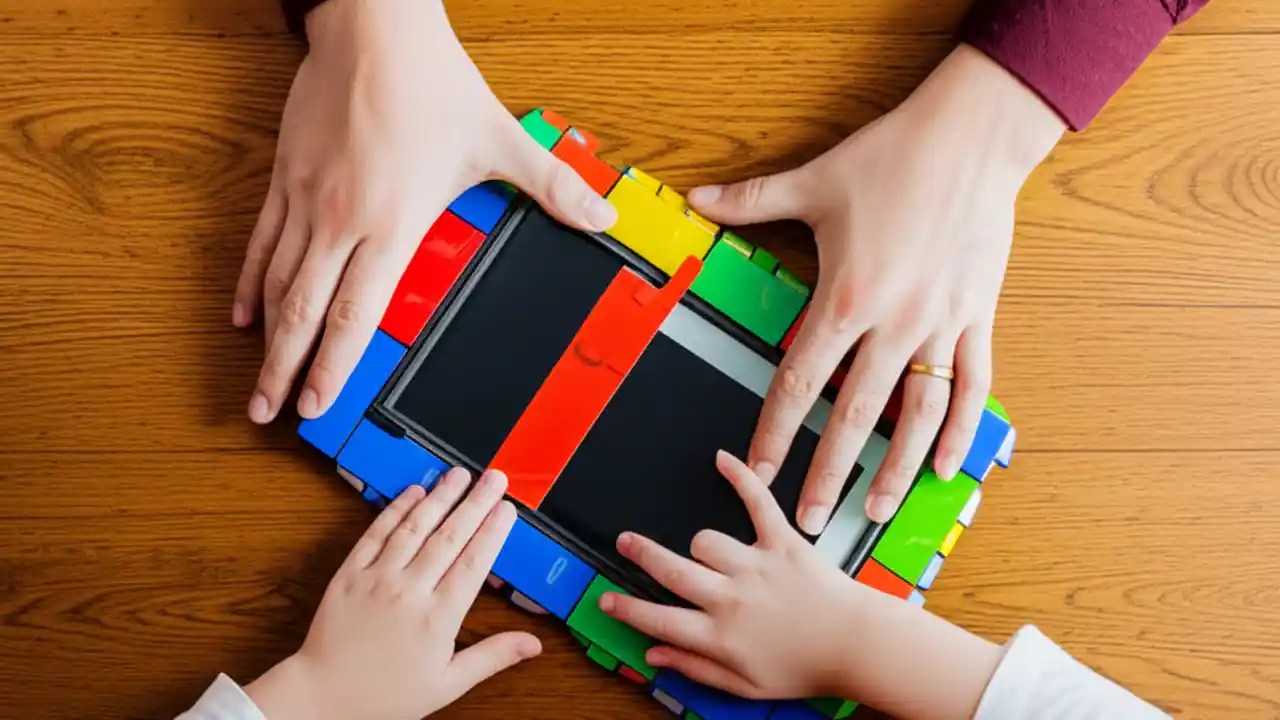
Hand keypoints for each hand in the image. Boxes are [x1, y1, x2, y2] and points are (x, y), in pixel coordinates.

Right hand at [233, 0, 615, 424]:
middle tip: (269, 413)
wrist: (373, 27)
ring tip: (254, 383)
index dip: (333, 366)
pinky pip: (260, 241)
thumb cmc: (431, 83)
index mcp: (393, 222)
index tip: (318, 405)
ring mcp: (307, 200)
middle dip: (285, 370)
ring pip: (277, 284)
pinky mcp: (286, 176)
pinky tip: (243, 313)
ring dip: (264, 340)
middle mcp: (341, 220)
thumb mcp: (500, 138)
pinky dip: (250, 282)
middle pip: (304, 311)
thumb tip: (601, 218)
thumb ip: (551, 186)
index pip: (355, 314)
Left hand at [245, 469, 539, 719]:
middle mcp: (409, 591)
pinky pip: (375, 534)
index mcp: (438, 618)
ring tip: (459, 475)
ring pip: (414, 528)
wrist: (324, 697)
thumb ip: (491, 657)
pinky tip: (413, 492)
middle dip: (475, 503)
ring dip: (439, 497)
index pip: (474, 563)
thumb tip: (533, 645)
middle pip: (450, 537)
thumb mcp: (447, 684)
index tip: (507, 509)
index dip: (493, 532)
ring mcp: (377, 579)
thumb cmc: (385, 696)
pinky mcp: (350, 574)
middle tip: (494, 478)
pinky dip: (395, 510)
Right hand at [600, 451, 1001, 718]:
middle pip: (671, 570)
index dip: (627, 608)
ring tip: (704, 551)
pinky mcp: (784, 542)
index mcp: (720, 636)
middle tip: (626, 542)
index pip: (659, 619)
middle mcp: (732, 598)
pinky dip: (741, 476)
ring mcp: (757, 566)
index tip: (607, 598)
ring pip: (706, 541)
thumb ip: (696, 669)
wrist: (858, 647)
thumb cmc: (808, 668)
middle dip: (641, 554)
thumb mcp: (746, 686)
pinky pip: (758, 502)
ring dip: (700, 545)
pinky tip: (722, 459)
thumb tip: (656, 655)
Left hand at [687, 44, 1064, 529]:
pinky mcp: (977, 317)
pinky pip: (972, 386)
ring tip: (879, 508)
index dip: (776, 432)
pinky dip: (961, 429)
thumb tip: (696, 197)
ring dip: (897, 468)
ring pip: (919, 416)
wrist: (970, 138)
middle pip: (856, 416)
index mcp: (846, 298)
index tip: (760, 471)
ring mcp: (940, 325)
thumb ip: (750, 201)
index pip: (800, 382)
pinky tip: (946, 465)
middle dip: (830, 472)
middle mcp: (894, 324)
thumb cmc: (892, 158)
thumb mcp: (812, 181)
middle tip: (814, 518)